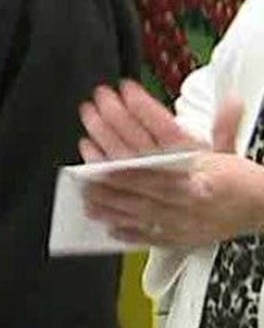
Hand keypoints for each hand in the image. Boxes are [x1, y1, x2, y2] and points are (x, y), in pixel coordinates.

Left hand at [81, 81, 263, 248]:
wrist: (263, 215)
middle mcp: (190, 191)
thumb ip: (223, 125)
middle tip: (91, 115)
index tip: (123, 91)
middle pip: (142, 161)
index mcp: (204, 166)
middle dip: (112, 134)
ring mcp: (180, 216)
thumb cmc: (240, 183)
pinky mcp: (174, 236)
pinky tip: (94, 210)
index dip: (143, 110)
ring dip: (105, 181)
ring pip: (135, 197)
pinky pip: (140, 230)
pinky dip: (117, 222)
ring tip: (81, 166)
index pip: (169, 133)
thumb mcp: (230, 150)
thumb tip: (232, 101)